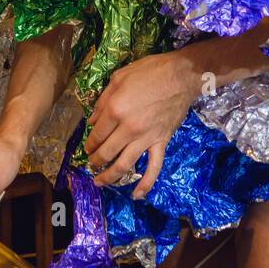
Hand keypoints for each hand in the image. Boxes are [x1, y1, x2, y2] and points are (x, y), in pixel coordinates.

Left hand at [85, 50, 198, 199]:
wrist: (181, 75)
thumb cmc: (149, 72)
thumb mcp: (118, 78)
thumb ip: (102, 102)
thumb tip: (91, 121)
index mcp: (115, 111)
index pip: (96, 134)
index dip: (89, 143)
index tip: (87, 147)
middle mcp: (128, 129)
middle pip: (106, 152)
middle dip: (95, 162)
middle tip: (90, 165)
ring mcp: (145, 138)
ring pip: (124, 165)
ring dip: (109, 177)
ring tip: (100, 182)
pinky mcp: (161, 142)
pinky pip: (154, 168)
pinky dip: (145, 184)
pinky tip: (136, 195)